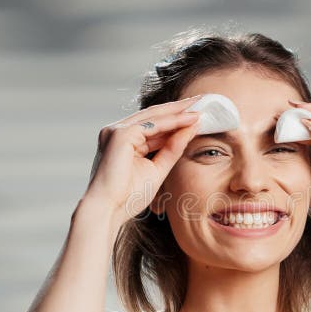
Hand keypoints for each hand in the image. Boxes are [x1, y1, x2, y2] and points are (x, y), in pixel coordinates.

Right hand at [83, 95, 202, 223]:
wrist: (109, 210)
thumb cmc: (127, 197)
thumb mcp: (156, 169)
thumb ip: (171, 149)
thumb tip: (190, 130)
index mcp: (124, 141)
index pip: (153, 125)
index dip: (175, 120)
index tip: (197, 116)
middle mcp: (117, 132)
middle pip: (153, 116)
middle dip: (178, 109)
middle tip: (201, 102)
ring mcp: (116, 131)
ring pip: (154, 117)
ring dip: (179, 112)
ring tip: (200, 109)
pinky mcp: (120, 134)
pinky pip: (153, 124)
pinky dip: (173, 121)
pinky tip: (190, 119)